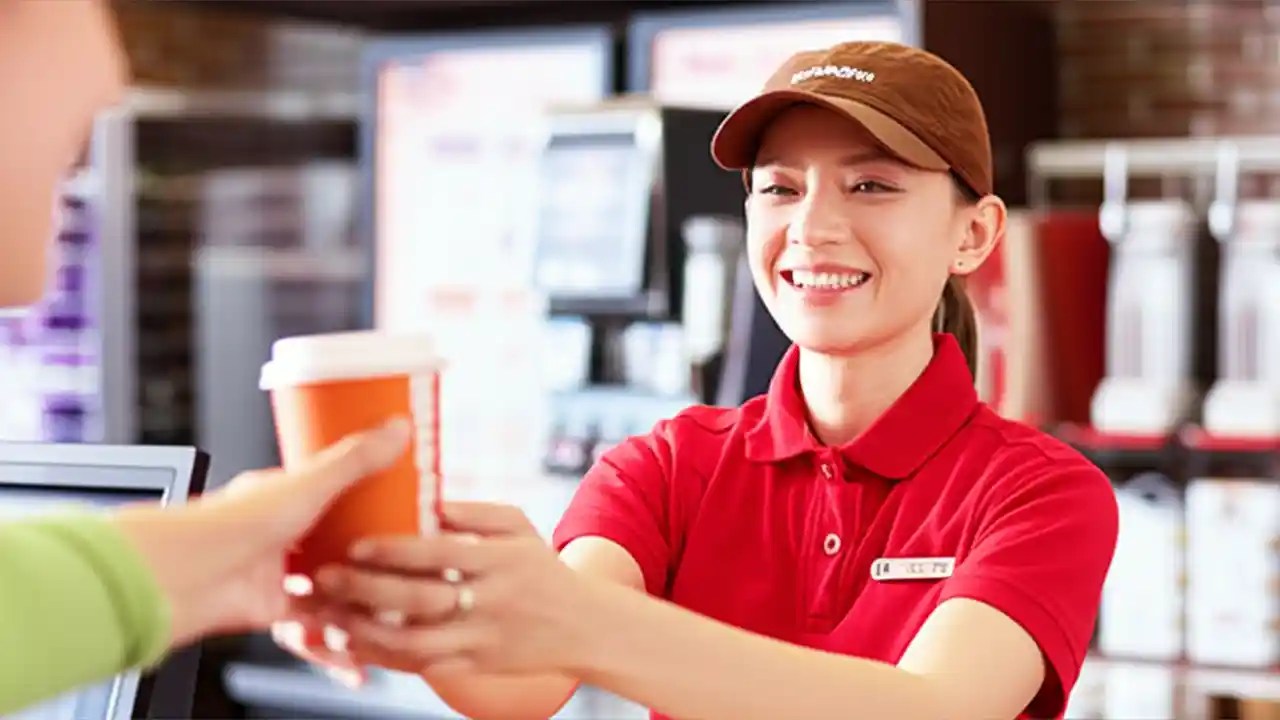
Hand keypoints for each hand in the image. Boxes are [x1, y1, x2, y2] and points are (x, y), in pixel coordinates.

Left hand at [111, 418, 411, 653]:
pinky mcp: (271, 608)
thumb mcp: (310, 482)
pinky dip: (335, 633)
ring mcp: (275, 570)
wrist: (188, 578)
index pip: (334, 489)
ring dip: (356, 592)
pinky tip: (359, 639)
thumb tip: (396, 428)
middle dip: (368, 551)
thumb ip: (356, 460)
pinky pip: (311, 622)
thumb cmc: (232, 524)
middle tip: (405, 555)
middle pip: (334, 539)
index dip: (368, 495)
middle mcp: (279, 531)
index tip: (400, 500)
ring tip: (392, 598)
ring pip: (327, 582)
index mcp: (284, 493)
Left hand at [300, 502, 596, 678]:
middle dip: (366, 590)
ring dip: (367, 631)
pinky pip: (425, 666)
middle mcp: (491, 601)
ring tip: (330, 617)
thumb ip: (475, 512)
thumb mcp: (520, 527)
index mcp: (501, 559)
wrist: (583, 626)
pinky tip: (357, 646)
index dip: (394, 550)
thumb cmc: (542, 568)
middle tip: (326, 578)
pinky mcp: (477, 666)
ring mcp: (483, 639)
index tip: (356, 544)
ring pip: (416, 640)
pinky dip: (387, 659)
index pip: (439, 553)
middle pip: (419, 598)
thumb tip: (429, 500)